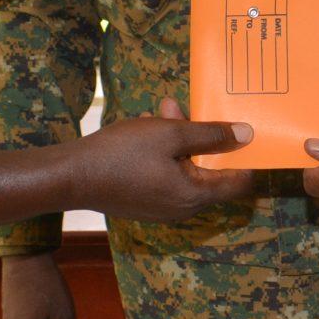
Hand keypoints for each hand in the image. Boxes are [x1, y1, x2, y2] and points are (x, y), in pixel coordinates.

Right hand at [68, 98, 255, 220]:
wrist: (71, 177)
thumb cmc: (122, 154)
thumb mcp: (171, 134)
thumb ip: (211, 134)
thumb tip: (247, 136)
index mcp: (195, 195)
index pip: (239, 181)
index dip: (246, 156)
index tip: (242, 131)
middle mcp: (183, 208)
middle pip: (208, 171)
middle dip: (200, 137)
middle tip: (181, 109)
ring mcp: (163, 208)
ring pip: (184, 170)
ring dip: (178, 140)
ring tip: (159, 114)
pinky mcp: (145, 204)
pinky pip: (166, 177)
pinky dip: (162, 154)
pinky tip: (145, 131)